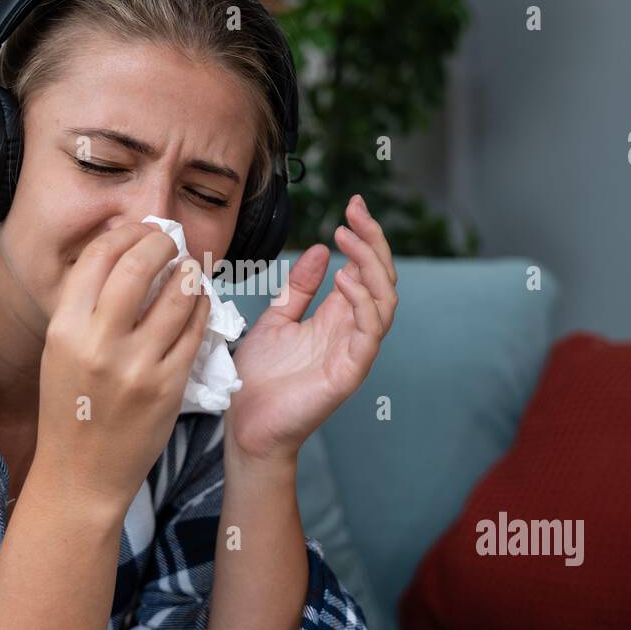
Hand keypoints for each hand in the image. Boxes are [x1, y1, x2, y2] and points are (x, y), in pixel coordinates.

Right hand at [34, 223, 208, 515]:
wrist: (82, 475)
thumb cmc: (70, 409)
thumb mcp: (61, 352)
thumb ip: (85, 306)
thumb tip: (119, 253)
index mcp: (65, 330)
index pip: (98, 258)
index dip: (124, 233)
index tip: (139, 231)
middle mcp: (100, 344)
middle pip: (139, 266)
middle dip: (161, 243)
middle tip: (170, 241)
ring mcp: (138, 367)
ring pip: (177, 295)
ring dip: (188, 273)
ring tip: (188, 269)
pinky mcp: (169, 387)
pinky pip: (195, 332)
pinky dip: (201, 308)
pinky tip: (198, 302)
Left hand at [225, 194, 398, 461]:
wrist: (246, 426)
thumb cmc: (259, 379)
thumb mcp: (275, 320)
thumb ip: (299, 289)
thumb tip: (319, 251)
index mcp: (335, 317)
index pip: (364, 269)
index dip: (364, 236)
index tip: (352, 204)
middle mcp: (350, 331)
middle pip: (381, 278)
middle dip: (373, 241)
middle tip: (356, 213)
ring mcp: (354, 351)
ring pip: (384, 301)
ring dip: (371, 265)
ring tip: (349, 239)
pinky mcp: (350, 372)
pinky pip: (370, 332)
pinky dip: (364, 302)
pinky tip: (345, 279)